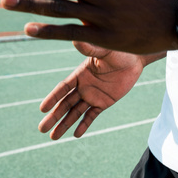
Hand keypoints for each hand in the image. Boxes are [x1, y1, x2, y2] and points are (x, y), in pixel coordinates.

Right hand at [38, 41, 162, 138]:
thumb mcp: (105, 50)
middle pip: (65, 104)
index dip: (53, 98)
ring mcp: (92, 95)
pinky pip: (92, 115)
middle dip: (54, 116)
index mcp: (80, 73)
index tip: (42, 109)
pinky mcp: (104, 102)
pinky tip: (76, 134)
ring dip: (65, 124)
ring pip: (75, 112)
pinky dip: (84, 125)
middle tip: (41, 130)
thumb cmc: (119, 51)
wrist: (135, 59)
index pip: (63, 88)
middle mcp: (83, 86)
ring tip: (53, 138)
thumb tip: (76, 39)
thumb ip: (91, 48)